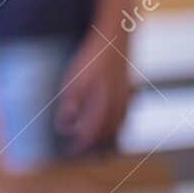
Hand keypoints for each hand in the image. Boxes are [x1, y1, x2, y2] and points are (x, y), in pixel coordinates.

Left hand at [56, 26, 133, 153]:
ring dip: (107, 139)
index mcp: (104, 107)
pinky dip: (118, 125)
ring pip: (119, 127)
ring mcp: (126, 100)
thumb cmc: (91, 60)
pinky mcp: (129, 91)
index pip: (91, 135)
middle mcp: (118, 107)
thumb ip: (70, 105)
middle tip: (81, 152)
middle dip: (94, 146)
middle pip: (107, 135)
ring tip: (96, 147)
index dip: (80, 146)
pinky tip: (113, 126)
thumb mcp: (73, 80)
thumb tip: (63, 127)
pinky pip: (125, 116)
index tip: (69, 153)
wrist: (114, 39)